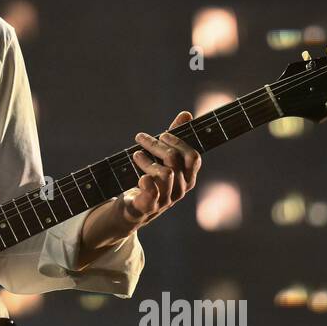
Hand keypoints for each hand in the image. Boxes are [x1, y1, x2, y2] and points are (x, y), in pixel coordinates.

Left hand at [112, 109, 201, 231]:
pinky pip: (152, 192)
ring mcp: (166, 200)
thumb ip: (174, 137)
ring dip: (147, 160)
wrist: (132, 210)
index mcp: (188, 178)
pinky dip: (145, 181)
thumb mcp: (162, 159)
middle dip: (156, 145)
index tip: (163, 134)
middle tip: (140, 138)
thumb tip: (186, 114)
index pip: (193, 157)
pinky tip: (139, 177)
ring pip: (164, 173)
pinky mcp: (149, 207)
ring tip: (136, 155)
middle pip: (174, 160)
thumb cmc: (150, 180)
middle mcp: (180, 190)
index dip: (179, 142)